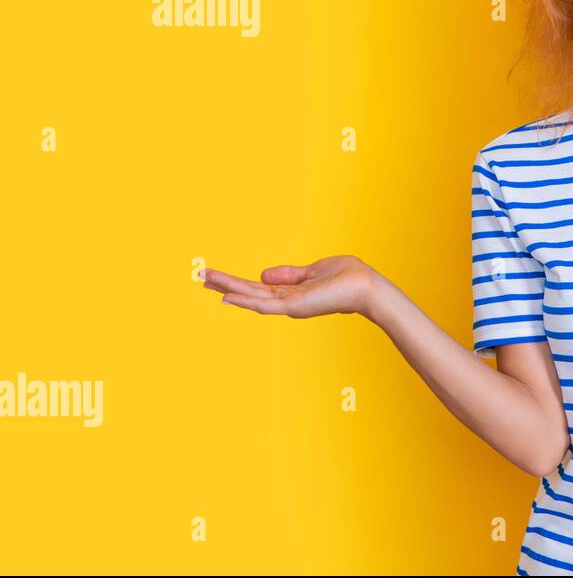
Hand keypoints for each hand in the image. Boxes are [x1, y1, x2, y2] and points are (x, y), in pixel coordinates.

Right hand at [202, 255, 377, 317]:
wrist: (367, 288)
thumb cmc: (347, 278)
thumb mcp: (313, 270)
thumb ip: (289, 275)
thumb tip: (262, 274)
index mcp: (291, 291)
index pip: (257, 286)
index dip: (235, 281)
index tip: (214, 275)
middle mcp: (287, 300)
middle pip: (249, 292)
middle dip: (224, 284)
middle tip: (199, 277)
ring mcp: (290, 305)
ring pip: (252, 297)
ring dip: (228, 289)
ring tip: (206, 281)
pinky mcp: (295, 307)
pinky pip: (265, 305)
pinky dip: (246, 301)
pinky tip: (228, 297)